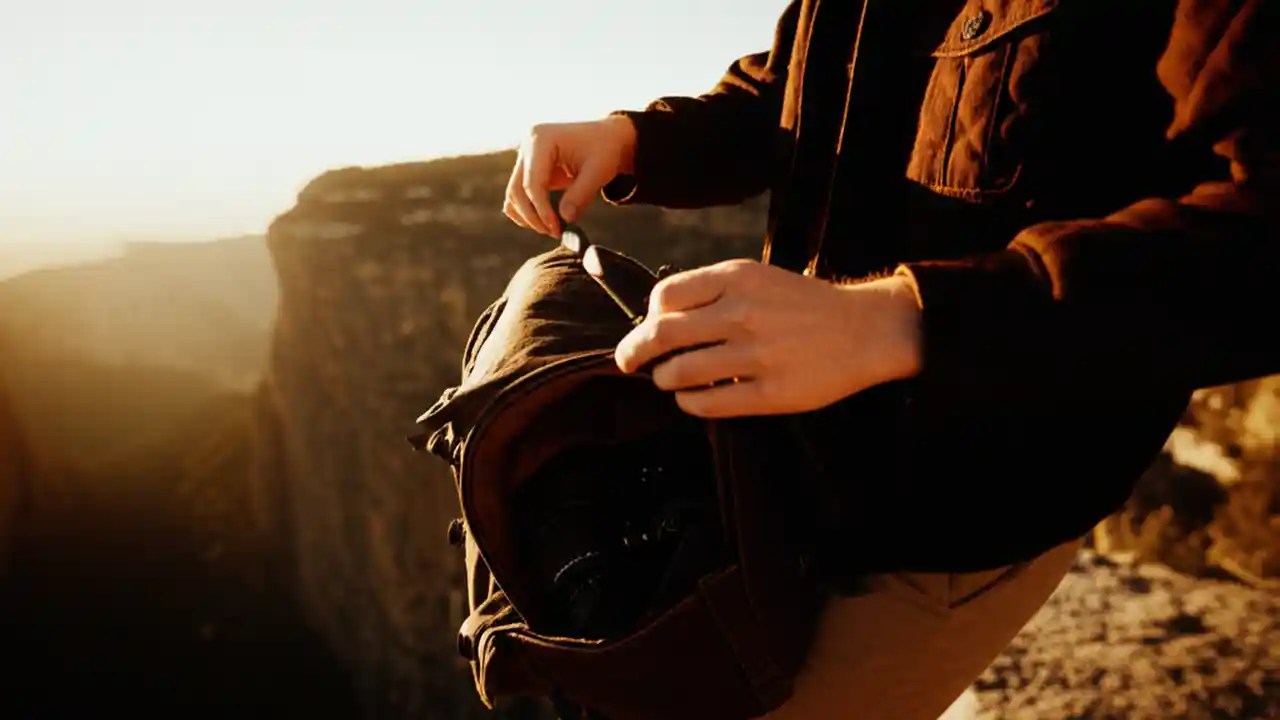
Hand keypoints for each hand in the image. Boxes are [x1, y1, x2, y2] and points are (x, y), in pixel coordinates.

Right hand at [504, 116, 637, 236]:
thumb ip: (581, 195)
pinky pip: (518, 195)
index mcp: (541, 139)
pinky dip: (527, 211)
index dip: (542, 210)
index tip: (557, 230)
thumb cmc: (604, 149)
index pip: (532, 183)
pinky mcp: (528, 169)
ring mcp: (525, 157)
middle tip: (554, 233)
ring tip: (551, 229)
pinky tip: (545, 222)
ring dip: (527, 216)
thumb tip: (565, 220)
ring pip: (514, 194)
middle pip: (517, 190)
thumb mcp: (598, 171)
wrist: (606, 138)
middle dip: (533, 216)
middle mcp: (527, 145)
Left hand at [614, 259, 922, 417]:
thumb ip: (712, 291)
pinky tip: (691, 398)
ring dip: (664, 379)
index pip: (665, 296)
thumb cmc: (803, 304)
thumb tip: (656, 319)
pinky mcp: (770, 393)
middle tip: (627, 362)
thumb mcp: (758, 277)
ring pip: (680, 372)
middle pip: (662, 334)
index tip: (648, 326)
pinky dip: (688, 403)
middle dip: (634, 351)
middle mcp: (743, 313)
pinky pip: (708, 403)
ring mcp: (756, 354)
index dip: (648, 315)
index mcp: (737, 278)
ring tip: (668, 380)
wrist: (864, 330)